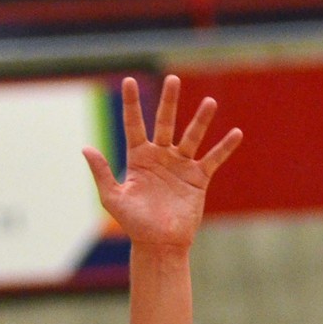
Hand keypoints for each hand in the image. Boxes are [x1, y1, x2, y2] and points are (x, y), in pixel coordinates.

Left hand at [83, 75, 241, 248]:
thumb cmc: (134, 223)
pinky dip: (224, 147)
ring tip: (210, 102)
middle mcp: (160, 156)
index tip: (128, 81)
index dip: (131, 104)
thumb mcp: (113, 198)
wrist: (159, 244)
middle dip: (169, 101)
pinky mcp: (198, 178)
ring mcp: (180, 165)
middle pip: (165, 122)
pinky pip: (213, 159)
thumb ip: (102, 172)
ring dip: (201, 120)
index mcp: (138, 157)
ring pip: (191, 136)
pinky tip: (236, 133)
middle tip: (173, 79)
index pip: (134, 124)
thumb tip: (86, 148)